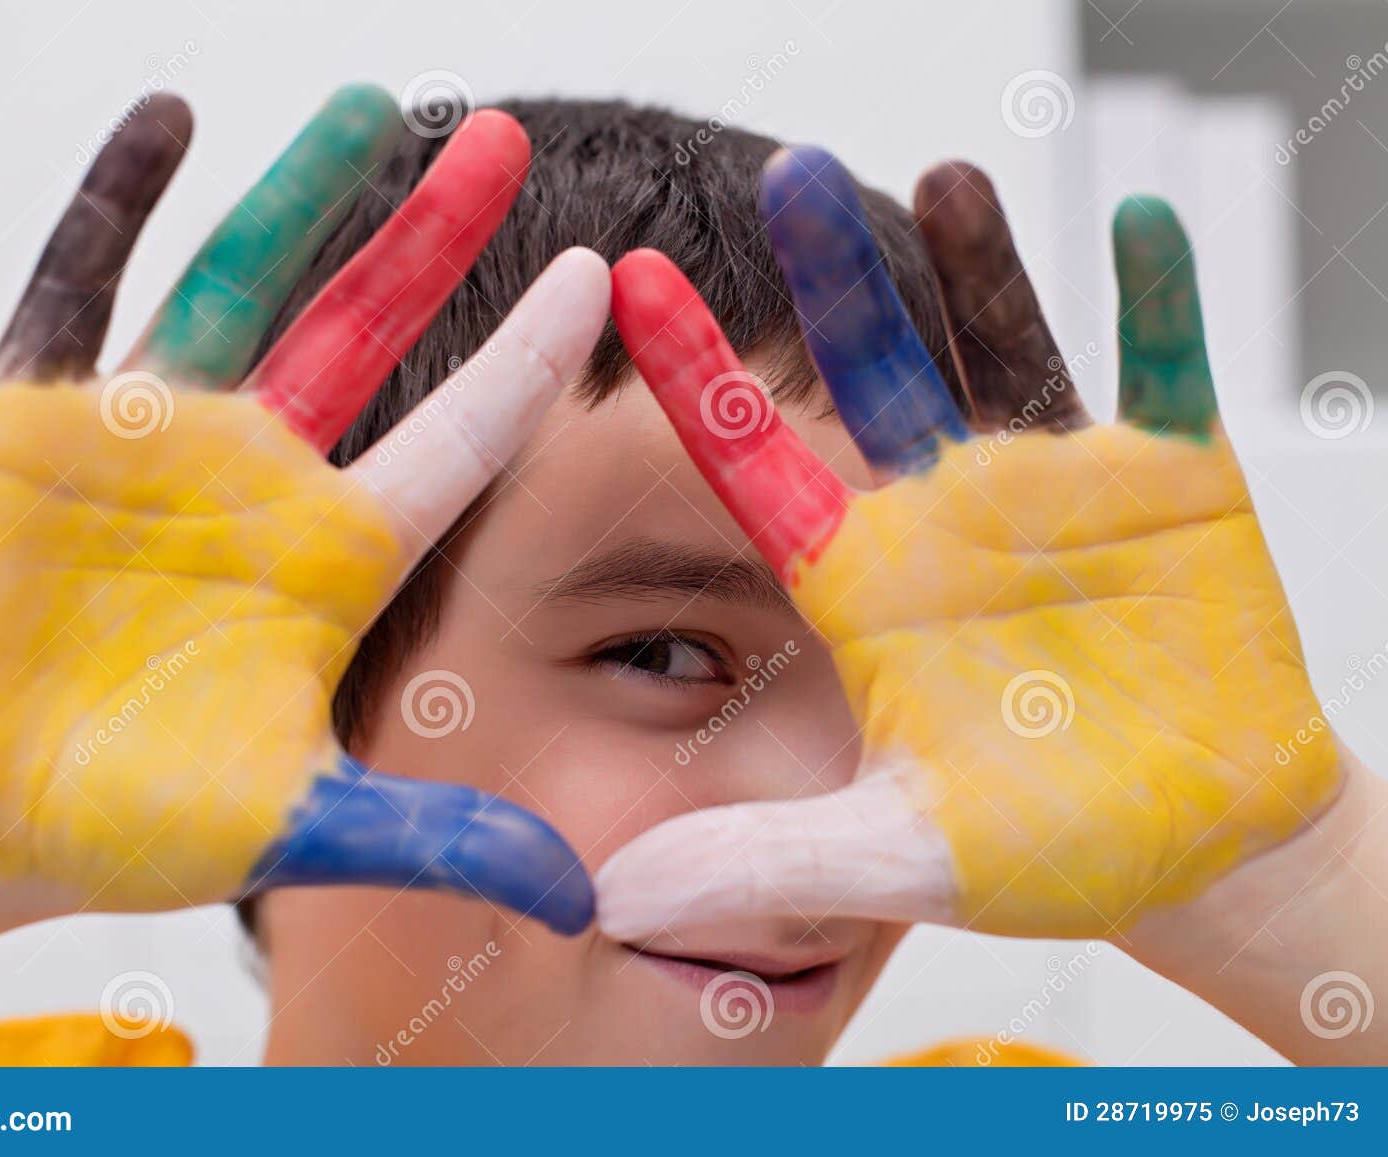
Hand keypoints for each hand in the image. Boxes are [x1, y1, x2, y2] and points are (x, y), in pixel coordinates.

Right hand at [0, 88, 607, 935]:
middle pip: (369, 326)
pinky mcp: (34, 413)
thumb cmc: (128, 819)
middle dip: (432, 233)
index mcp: (336, 554)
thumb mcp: (294, 827)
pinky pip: (81, 282)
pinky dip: (119, 203)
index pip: (464, 435)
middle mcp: (260, 473)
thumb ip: (434, 840)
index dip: (533, 358)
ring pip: (244, 280)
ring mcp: (152, 431)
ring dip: (301, 191)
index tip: (608, 273)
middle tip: (497, 135)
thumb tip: (584, 896)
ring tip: (366, 105)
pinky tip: (167, 124)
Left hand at [595, 146, 1340, 940]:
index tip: (623, 283)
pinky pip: (1162, 374)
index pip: (757, 465)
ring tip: (940, 176)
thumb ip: (772, 863)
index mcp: (863, 583)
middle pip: (872, 372)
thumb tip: (611, 902)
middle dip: (831, 280)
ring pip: (1001, 347)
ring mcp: (1056, 485)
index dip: (694, 377)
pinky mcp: (1175, 479)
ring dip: (975, 264)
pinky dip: (1155, 307)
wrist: (1198, 847)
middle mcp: (943, 512)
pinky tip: (1136, 229)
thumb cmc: (1045, 847)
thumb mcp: (906, 856)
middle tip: (784, 175)